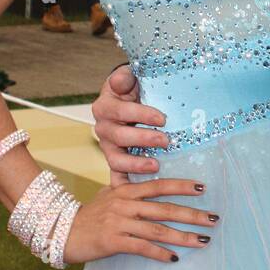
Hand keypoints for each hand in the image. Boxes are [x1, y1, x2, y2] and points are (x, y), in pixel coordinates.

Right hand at [63, 178, 217, 264]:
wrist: (60, 232)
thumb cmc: (88, 214)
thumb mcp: (107, 194)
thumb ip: (126, 186)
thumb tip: (144, 176)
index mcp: (125, 191)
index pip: (159, 185)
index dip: (181, 186)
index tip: (203, 188)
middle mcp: (125, 204)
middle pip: (165, 209)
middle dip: (192, 214)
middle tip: (214, 218)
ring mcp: (119, 223)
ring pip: (158, 230)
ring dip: (183, 236)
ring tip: (203, 241)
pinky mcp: (113, 242)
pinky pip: (142, 247)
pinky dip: (160, 253)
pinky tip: (174, 258)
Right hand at [92, 63, 168, 185]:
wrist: (130, 101)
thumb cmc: (132, 89)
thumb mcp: (128, 78)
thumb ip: (124, 77)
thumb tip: (121, 80)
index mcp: (105, 107)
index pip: (120, 111)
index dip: (141, 115)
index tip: (162, 118)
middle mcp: (103, 129)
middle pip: (119, 137)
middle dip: (143, 139)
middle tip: (166, 140)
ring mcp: (109, 148)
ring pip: (116, 160)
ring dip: (136, 164)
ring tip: (156, 165)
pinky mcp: (116, 163)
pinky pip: (117, 177)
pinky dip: (126, 185)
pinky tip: (141, 192)